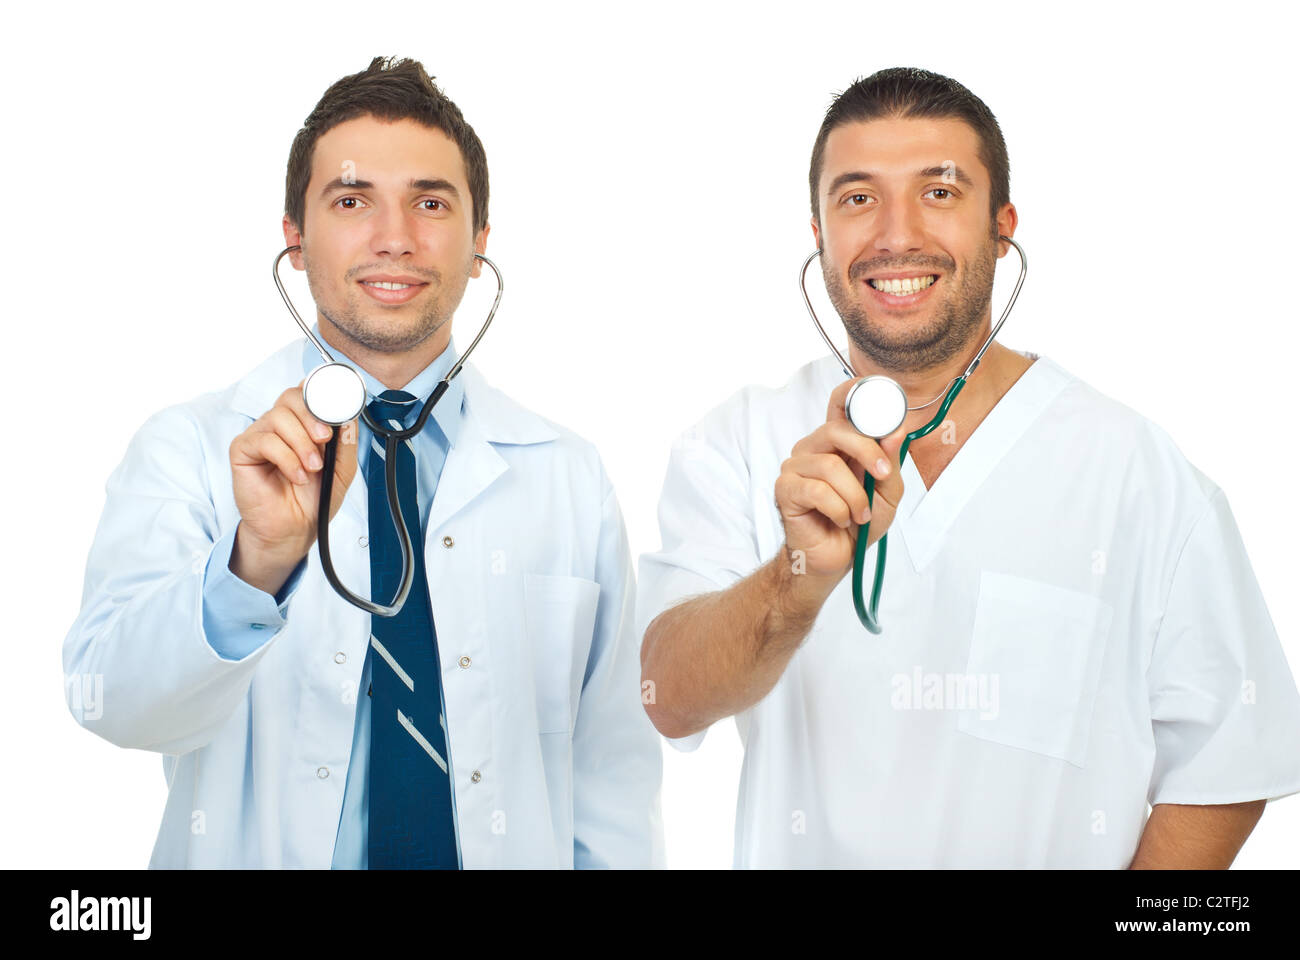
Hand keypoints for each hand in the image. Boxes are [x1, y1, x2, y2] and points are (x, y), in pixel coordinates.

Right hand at [228, 381, 358, 592]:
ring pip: (279, 417)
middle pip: (291, 397)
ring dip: (301, 443)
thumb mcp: (342, 469)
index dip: (321, 394)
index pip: (308, 392)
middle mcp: (281, 424)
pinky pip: (265, 441)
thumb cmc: (314, 498)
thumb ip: (346, 442)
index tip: (337, 408)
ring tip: (313, 468)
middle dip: (312, 415)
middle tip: (325, 440)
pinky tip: (296, 476)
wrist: (295, 529)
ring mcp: (260, 435)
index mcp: (303, 423)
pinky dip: (286, 458)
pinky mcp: (243, 450)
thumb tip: (348, 417)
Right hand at [774, 377, 904, 581]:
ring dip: (854, 496)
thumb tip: (895, 432)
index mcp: (838, 442)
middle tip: (881, 475)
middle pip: (837, 430)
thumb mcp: (887, 493)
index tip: (880, 398)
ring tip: (859, 515)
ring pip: (830, 466)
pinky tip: (839, 520)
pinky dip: (838, 509)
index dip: (855, 391)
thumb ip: (890, 462)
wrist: (835, 558)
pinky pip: (817, 491)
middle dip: (867, 453)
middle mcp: (814, 447)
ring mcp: (795, 466)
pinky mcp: (785, 488)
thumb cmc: (858, 522)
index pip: (840, 402)